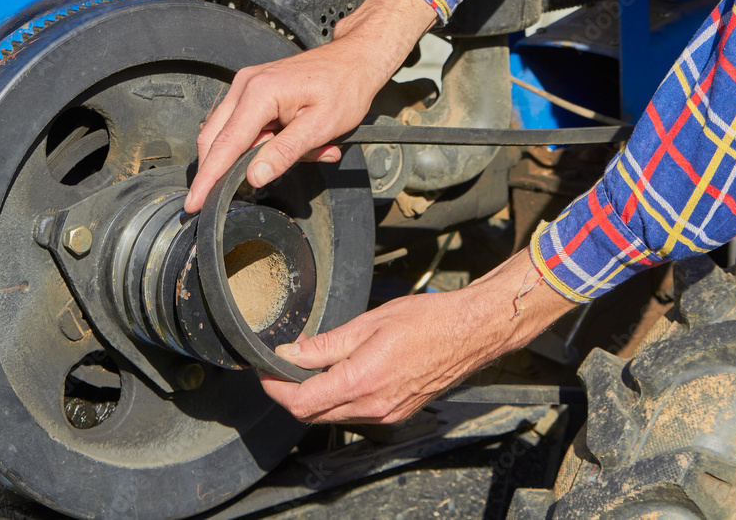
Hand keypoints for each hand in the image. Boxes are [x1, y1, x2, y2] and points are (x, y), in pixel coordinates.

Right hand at [185, 0, 437, 212]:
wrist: (355, 59)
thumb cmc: (345, 87)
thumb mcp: (321, 126)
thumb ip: (286, 152)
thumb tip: (255, 177)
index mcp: (259, 93)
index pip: (225, 144)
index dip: (209, 177)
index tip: (194, 203)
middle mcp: (245, 86)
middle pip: (214, 138)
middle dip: (223, 169)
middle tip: (233, 195)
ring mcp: (246, 86)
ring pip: (230, 134)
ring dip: (256, 155)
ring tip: (310, 151)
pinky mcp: (253, 91)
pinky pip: (245, 125)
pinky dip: (264, 142)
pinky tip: (301, 141)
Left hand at [260, 248, 577, 423]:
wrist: (470, 332)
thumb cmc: (427, 320)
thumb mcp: (369, 323)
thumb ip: (325, 344)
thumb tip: (290, 354)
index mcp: (361, 382)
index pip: (301, 402)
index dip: (275, 388)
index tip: (265, 370)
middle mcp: (373, 406)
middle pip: (312, 414)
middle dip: (290, 393)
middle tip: (282, 366)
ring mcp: (386, 414)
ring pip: (333, 415)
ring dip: (315, 396)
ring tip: (312, 363)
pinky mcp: (397, 413)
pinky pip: (356, 413)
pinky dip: (339, 397)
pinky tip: (342, 372)